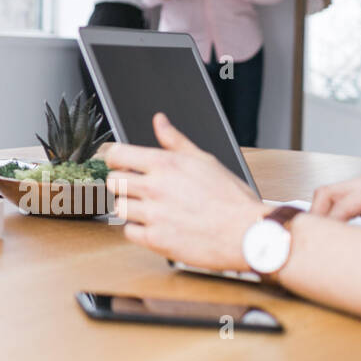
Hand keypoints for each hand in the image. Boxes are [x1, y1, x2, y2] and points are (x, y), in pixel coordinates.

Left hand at [105, 112, 263, 270]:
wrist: (247, 233)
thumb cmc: (231, 198)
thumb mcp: (204, 160)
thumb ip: (175, 141)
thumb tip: (159, 121)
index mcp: (165, 164)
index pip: (116, 154)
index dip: (115, 159)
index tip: (119, 164)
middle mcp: (154, 187)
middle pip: (113, 181)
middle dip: (122, 184)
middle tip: (137, 189)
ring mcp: (153, 215)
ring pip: (118, 207)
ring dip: (130, 209)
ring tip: (150, 210)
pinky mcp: (156, 240)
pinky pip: (129, 232)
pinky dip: (139, 231)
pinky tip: (155, 226)